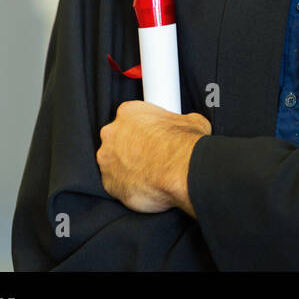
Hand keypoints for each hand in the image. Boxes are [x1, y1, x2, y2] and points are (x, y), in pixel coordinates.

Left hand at [97, 101, 211, 215]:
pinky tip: (146, 185)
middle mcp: (112, 133)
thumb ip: (179, 121)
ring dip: (127, 166)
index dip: (143, 127)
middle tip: (152, 154)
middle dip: (131, 146)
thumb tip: (185, 127)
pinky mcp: (108, 183)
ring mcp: (107, 160)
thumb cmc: (184, 145)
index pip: (129, 116)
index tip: (153, 135)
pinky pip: (115, 184)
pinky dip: (128, 186)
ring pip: (113, 162)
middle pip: (117, 138)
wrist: (181, 172)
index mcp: (129, 112)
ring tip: (150, 172)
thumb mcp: (191, 121)